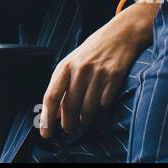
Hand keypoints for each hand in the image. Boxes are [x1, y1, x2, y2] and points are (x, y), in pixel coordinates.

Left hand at [38, 0, 156, 138]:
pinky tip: (101, 103)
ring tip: (85, 119)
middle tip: (68, 129)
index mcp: (65, 66)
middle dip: (67, 124)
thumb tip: (55, 114)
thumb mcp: (73, 63)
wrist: (121, 34)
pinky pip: (104, 105)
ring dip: (85, 120)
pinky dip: (101, 110)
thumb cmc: (93, 51)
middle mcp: (80, 69)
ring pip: (88, 110)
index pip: (51, 96)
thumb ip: (62, 86)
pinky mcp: (115, 77)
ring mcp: (98, 73)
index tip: (46, 133)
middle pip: (69, 107)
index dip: (47, 118)